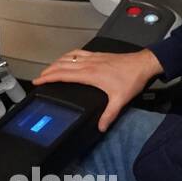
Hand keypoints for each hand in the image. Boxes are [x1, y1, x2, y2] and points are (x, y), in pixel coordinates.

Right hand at [33, 47, 162, 130]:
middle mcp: (88, 64)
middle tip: (39, 77)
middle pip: (62, 65)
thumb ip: (109, 115)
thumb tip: (101, 127)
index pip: (63, 75)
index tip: (38, 81)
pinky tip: (67, 58)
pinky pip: (78, 52)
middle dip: (48, 70)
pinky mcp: (98, 55)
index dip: (49, 78)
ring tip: (49, 68)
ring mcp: (92, 58)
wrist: (143, 64)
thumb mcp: (120, 100)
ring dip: (56, 62)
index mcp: (90, 74)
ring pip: (68, 57)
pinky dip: (68, 55)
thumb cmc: (131, 80)